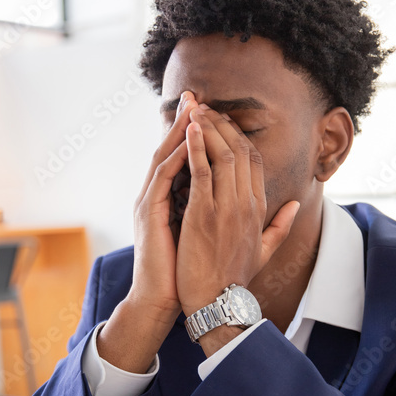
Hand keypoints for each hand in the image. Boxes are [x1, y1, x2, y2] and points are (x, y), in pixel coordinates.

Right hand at [128, 90, 198, 326]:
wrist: (164, 299)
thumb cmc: (187, 275)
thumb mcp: (206, 239)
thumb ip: (221, 217)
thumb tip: (246, 205)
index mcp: (170, 201)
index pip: (184, 160)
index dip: (196, 136)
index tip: (212, 114)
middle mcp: (156, 197)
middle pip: (170, 150)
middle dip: (184, 122)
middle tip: (196, 96)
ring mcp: (149, 203)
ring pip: (164, 156)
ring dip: (179, 130)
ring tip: (193, 107)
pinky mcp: (149, 212)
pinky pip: (163, 176)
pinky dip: (176, 156)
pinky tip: (190, 139)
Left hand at [176, 106, 299, 316]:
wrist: (216, 303)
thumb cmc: (234, 279)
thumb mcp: (265, 251)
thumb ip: (280, 226)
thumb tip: (292, 205)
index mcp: (258, 209)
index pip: (253, 160)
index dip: (238, 136)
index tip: (222, 122)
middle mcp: (246, 204)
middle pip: (239, 150)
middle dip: (221, 124)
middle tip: (203, 107)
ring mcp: (226, 208)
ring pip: (222, 155)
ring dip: (207, 128)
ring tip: (194, 110)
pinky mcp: (203, 214)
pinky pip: (202, 171)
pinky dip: (195, 147)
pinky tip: (188, 130)